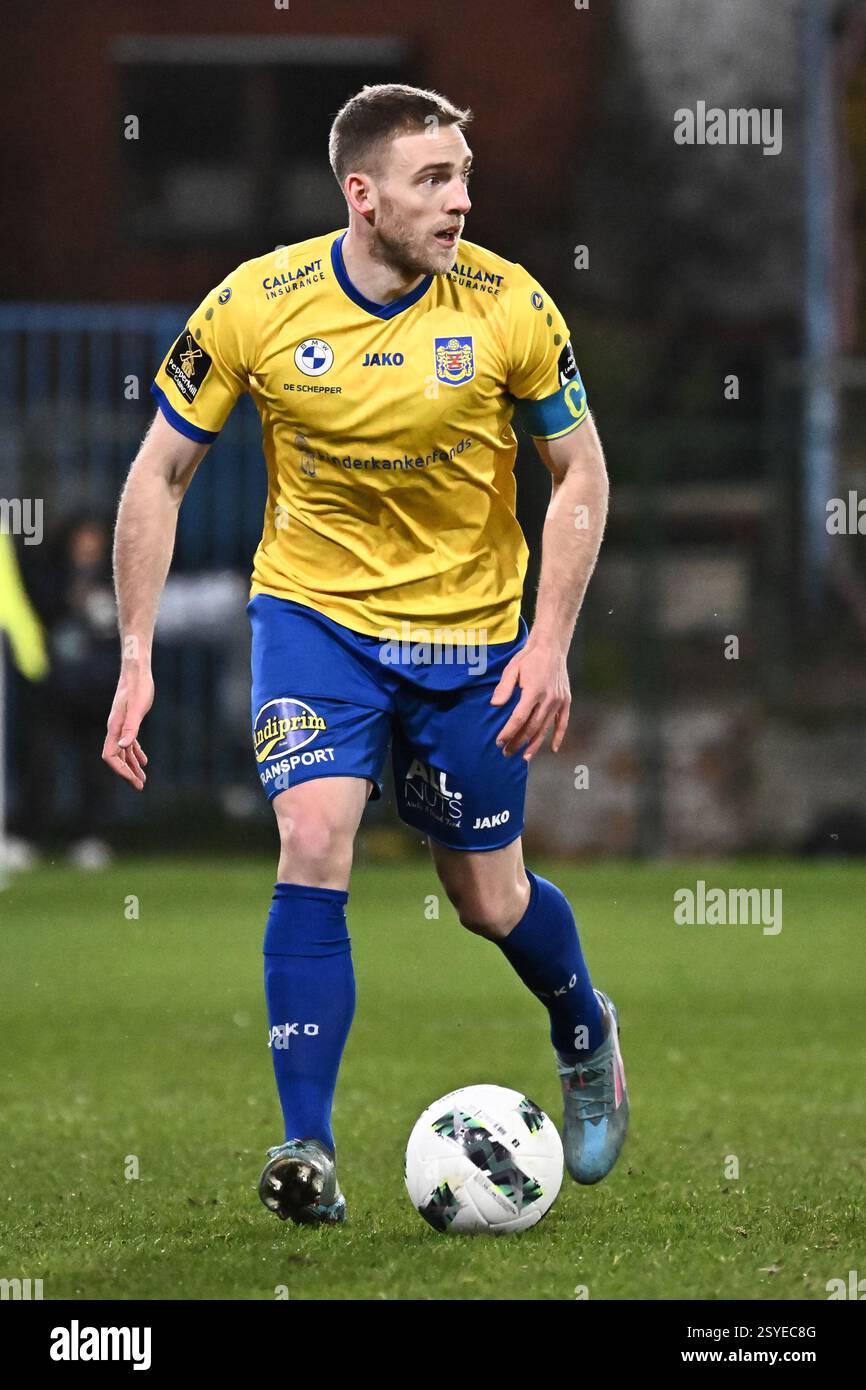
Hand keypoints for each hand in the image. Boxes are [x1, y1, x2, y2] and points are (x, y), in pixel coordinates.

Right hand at [102, 663, 152, 789]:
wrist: (137, 672)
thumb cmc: (138, 688)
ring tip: (142, 779)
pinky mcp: (129, 722)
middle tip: (140, 786)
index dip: (120, 770)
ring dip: (131, 766)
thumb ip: (130, 728)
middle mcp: (115, 729)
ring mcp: (121, 726)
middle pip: (116, 757)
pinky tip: (143, 761)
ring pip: (123, 752)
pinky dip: (135, 754)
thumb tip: (123, 747)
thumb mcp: (137, 709)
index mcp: (114, 728)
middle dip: (127, 773)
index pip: (110, 756)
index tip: (134, 779)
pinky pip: (129, 743)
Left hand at [489, 637, 570, 759]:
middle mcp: (548, 698)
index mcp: (533, 691)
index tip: (499, 742)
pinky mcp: (566, 700)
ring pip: (546, 728)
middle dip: (518, 742)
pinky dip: (558, 736)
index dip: (508, 732)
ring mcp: (558, 700)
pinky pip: (563, 722)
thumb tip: (494, 705)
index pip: (519, 718)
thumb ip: (504, 688)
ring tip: (525, 757)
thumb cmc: (528, 657)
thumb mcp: (512, 669)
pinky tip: (553, 749)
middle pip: (531, 727)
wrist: (551, 646)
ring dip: (535, 744)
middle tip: (506, 752)